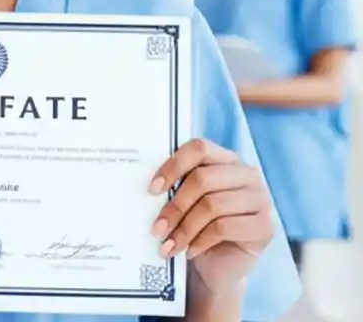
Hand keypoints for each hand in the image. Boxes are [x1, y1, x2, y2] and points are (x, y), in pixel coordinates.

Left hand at [149, 139, 273, 293]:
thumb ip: (174, 188)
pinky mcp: (265, 227)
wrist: (220, 264)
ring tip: (168, 244)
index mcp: (226, 160)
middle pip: (203, 179)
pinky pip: (225, 228)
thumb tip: (149, 188)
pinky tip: (189, 250)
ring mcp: (260, 200)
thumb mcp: (186, 203)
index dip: (173, 166)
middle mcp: (247, 175)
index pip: (199, 148)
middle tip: (157, 228)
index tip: (152, 189)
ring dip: (184, 229)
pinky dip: (200, 241)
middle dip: (175, 206)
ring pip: (212, 205)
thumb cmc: (199, 226)